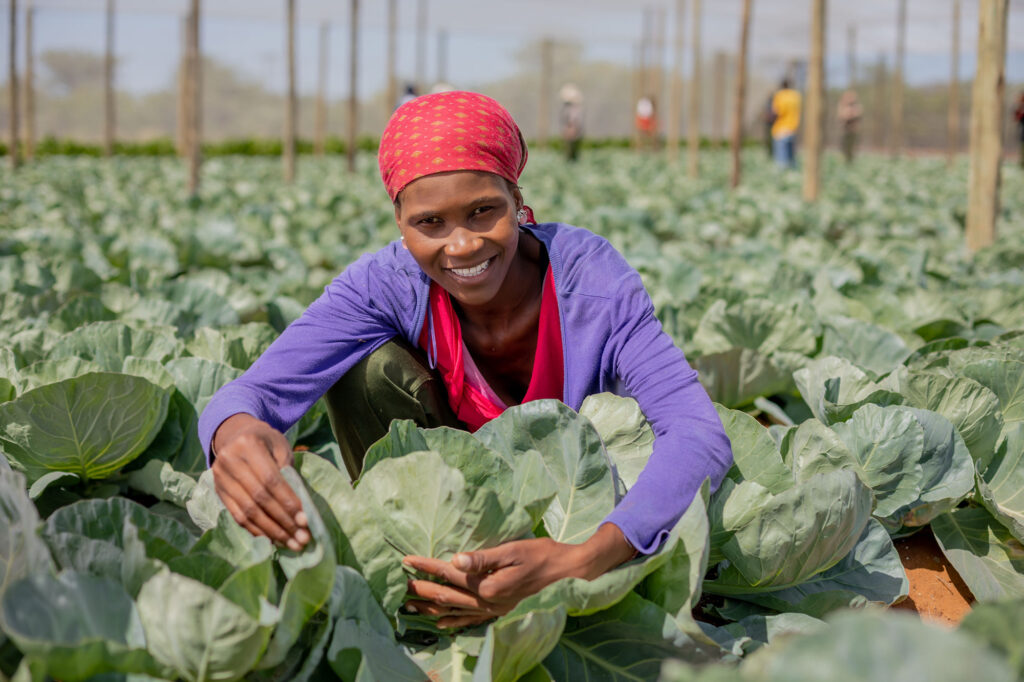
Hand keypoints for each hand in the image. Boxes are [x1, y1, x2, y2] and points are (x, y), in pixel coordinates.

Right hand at [211, 413, 309, 549]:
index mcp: (249, 445)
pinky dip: (256, 530)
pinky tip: (273, 539)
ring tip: (291, 543)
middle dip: (283, 521)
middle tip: (302, 538)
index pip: (270, 480)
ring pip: (247, 512)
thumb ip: (288, 472)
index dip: (288, 502)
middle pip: (259, 498)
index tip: (305, 520)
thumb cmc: (265, 441)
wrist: (235, 435)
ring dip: (272, 531)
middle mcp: (230, 461)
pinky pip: (237, 516)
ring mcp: (220, 478)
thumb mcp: (280, 446)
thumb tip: (300, 509)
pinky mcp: (218, 492)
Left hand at [403, 523, 635, 628]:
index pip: (450, 574)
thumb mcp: (511, 550)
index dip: (427, 566)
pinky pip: (471, 619)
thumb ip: (482, 558)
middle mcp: (488, 601)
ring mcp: (494, 609)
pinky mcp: (499, 610)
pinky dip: (453, 621)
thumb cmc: (539, 553)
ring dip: (431, 608)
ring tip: (408, 605)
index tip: (406, 559)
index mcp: (489, 585)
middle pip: (447, 595)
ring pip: (455, 610)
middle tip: (398, 584)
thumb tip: (454, 560)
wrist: (563, 569)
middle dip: (421, 590)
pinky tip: (439, 623)